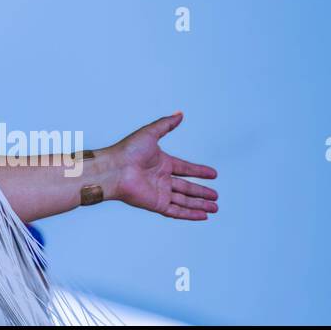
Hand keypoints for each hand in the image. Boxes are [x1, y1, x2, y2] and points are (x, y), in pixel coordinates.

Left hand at [103, 112, 218, 219]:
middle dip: (202, 192)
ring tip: (215, 208)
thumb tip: (179, 113)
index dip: (199, 172)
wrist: (114, 169)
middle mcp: (161, 178)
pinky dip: (190, 214)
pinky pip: (177, 211)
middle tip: (216, 196)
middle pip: (186, 187)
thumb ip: (166, 124)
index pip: (185, 168)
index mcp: (161, 163)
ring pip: (184, 200)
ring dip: (200, 204)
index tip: (213, 174)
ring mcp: (159, 192)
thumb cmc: (127, 151)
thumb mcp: (150, 133)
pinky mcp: (156, 204)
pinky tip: (203, 216)